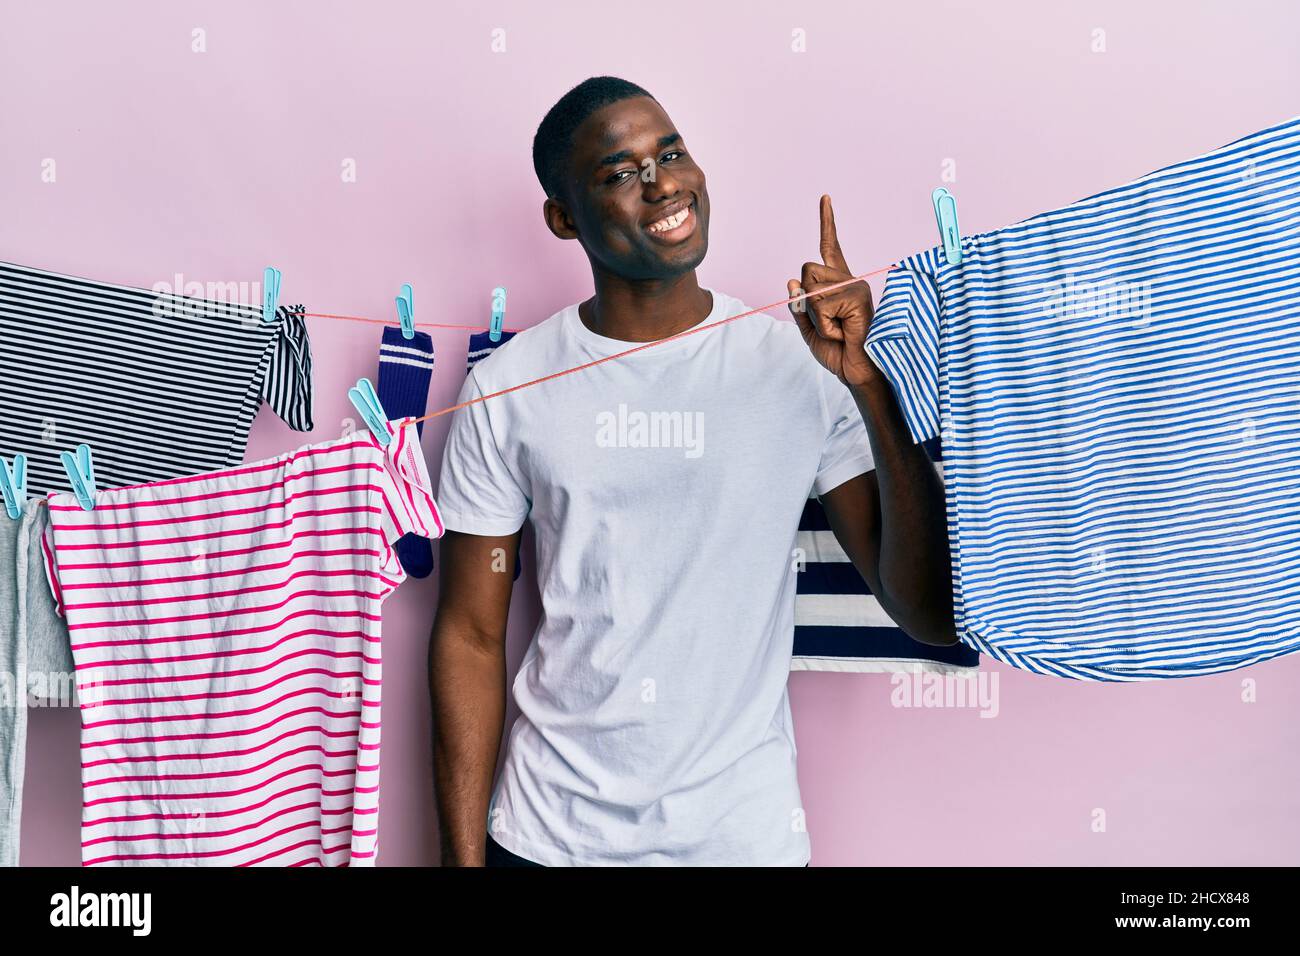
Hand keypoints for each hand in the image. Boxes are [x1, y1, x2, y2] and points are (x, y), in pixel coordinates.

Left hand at [787, 195, 877, 388]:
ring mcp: (855, 286)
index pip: (830, 247)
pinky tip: (843, 333)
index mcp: (838, 284)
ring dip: (815, 315)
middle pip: (806, 269)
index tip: (825, 198)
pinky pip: (821, 304)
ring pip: (811, 286)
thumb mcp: (810, 329)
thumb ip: (799, 305)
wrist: (857, 372)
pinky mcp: (858, 296)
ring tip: (837, 330)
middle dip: (805, 299)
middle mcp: (849, 279)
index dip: (827, 222)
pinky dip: (824, 325)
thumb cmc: (838, 352)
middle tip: (827, 324)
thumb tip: (792, 279)